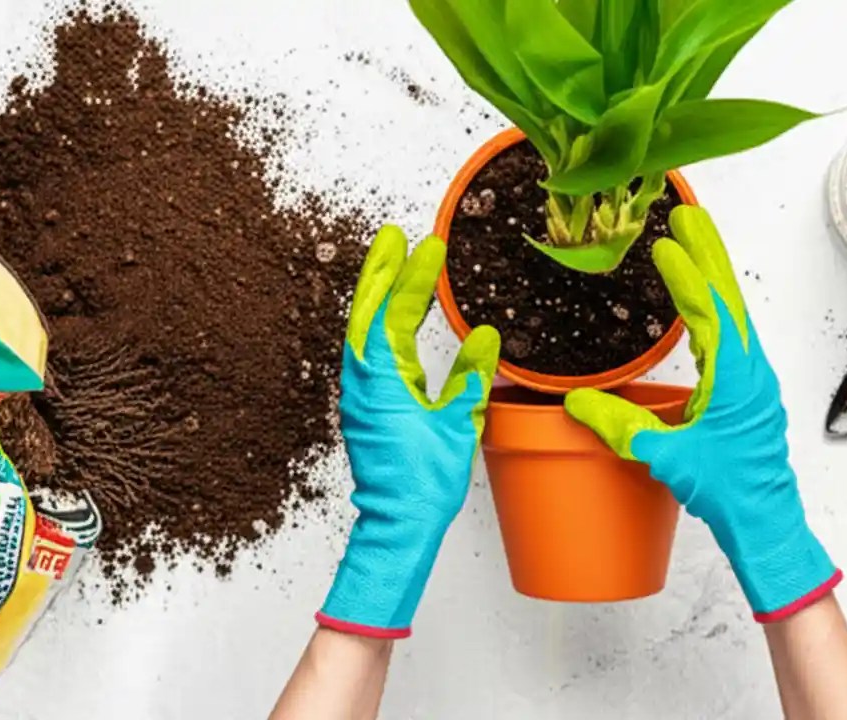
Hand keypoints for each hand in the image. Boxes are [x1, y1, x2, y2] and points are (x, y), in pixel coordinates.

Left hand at [318, 226, 498, 637]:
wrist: (397, 525)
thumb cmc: (422, 485)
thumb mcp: (458, 424)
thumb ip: (470, 377)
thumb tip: (485, 337)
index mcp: (381, 379)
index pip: (396, 313)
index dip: (415, 277)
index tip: (429, 246)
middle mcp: (362, 380)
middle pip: (368, 311)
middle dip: (382, 270)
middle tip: (394, 235)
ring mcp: (361, 392)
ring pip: (364, 328)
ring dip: (378, 292)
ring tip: (393, 262)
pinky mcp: (367, 405)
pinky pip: (369, 350)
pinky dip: (381, 323)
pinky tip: (394, 317)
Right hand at [565, 206, 839, 621]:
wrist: (766, 521)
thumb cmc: (728, 493)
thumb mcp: (668, 459)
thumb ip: (621, 428)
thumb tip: (575, 403)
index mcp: (736, 378)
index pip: (708, 313)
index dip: (686, 275)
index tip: (666, 242)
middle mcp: (750, 368)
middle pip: (728, 296)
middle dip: (706, 252)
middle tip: (686, 213)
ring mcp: (752, 377)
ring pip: (732, 310)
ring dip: (713, 272)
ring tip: (691, 238)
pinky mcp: (747, 388)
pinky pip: (732, 331)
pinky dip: (715, 302)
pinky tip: (700, 298)